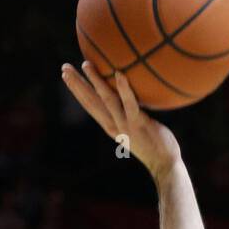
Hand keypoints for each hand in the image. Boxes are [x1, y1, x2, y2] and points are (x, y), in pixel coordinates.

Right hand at [61, 62, 181, 180]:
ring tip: (85, 64)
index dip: (77, 91)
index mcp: (111, 125)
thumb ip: (130, 113)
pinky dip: (124, 89)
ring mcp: (125, 124)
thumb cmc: (155, 144)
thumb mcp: (136, 127)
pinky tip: (119, 74)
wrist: (164, 164)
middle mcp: (114, 125)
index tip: (67, 76)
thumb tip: (129, 95)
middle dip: (77, 85)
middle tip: (64, 68)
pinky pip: (130, 104)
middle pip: (91, 102)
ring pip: (106, 100)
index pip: (90, 105)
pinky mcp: (139, 124)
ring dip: (95, 81)